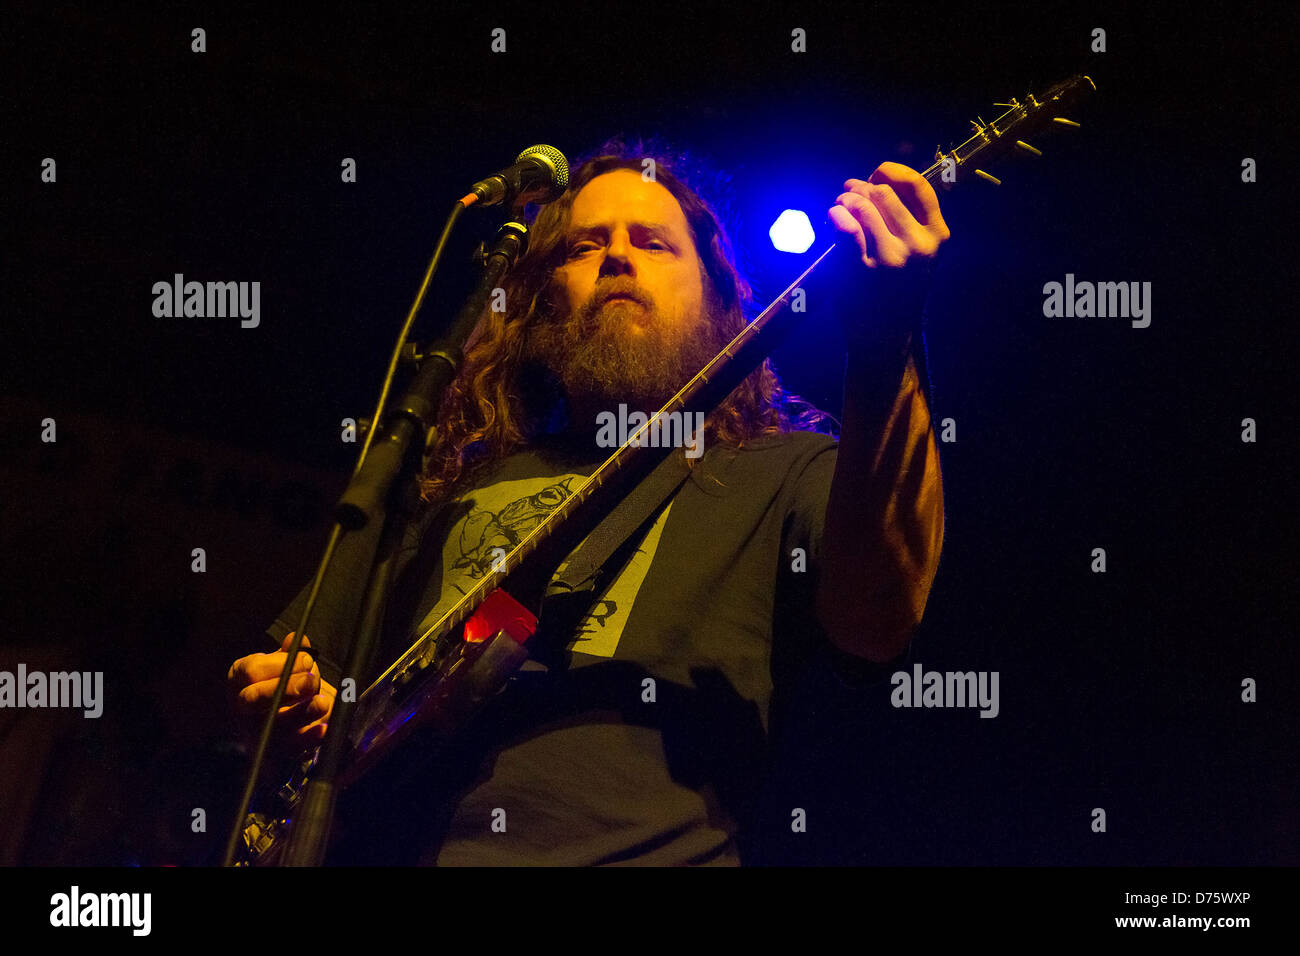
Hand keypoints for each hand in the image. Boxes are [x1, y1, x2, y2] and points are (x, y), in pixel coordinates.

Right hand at [227, 632, 335, 759]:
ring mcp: (257, 731)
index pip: (251, 671)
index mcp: (239, 680)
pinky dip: (309, 739)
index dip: (280, 664)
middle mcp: (242, 708)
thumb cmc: (279, 685)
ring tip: (321, 702)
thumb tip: (297, 639)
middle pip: (254, 699)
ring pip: (273, 725)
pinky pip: (290, 749)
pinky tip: (323, 728)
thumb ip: (290, 652)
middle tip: (312, 680)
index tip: (307, 659)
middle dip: (286, 688)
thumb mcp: (281, 665)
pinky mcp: (274, 752)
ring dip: (302, 712)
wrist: (278, 723)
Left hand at [828, 162, 949, 345]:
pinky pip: (845, 226)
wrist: (886, 337)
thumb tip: (875, 180)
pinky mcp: (863, 270)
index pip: (918, 185)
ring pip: (862, 205)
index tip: (875, 172)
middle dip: (860, 187)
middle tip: (848, 192)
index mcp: (937, 236)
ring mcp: (891, 258)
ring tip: (840, 206)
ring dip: (845, 200)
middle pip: (883, 193)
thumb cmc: (896, 290)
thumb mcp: (918, 253)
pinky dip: (835, 214)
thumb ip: (907, 218)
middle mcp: (919, 246)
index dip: (892, 172)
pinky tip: (832, 215)